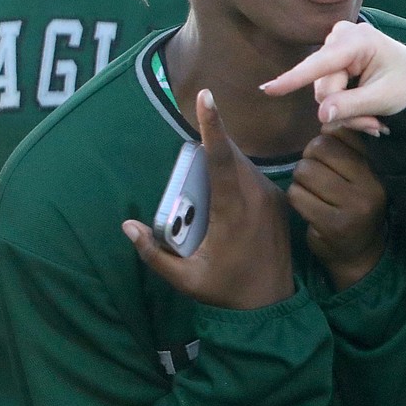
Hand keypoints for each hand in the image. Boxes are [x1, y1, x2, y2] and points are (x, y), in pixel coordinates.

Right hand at [122, 89, 295, 309]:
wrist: (272, 308)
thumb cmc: (225, 291)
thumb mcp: (183, 279)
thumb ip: (153, 253)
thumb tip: (128, 226)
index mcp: (233, 211)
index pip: (221, 159)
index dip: (212, 126)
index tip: (205, 96)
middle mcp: (257, 198)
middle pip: (231, 154)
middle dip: (212, 138)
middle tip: (196, 130)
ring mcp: (271, 200)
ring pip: (244, 163)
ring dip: (223, 156)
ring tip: (205, 167)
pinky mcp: (278, 204)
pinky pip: (253, 175)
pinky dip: (235, 171)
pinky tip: (222, 187)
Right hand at [262, 20, 405, 135]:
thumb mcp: (385, 98)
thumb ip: (351, 106)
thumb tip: (321, 114)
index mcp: (358, 41)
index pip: (320, 65)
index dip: (294, 79)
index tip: (268, 90)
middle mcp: (340, 36)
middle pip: (323, 85)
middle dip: (342, 110)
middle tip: (372, 125)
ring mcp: (334, 44)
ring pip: (323, 91)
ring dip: (344, 112)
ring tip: (372, 120)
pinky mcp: (331, 56)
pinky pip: (326, 87)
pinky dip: (342, 104)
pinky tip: (363, 111)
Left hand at [289, 129, 387, 291]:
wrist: (359, 253)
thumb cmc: (350, 205)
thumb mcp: (356, 174)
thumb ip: (345, 146)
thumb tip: (328, 119)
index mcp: (376, 169)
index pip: (340, 134)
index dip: (324, 140)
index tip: (326, 156)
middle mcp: (370, 186)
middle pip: (318, 149)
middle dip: (308, 160)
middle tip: (316, 178)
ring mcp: (354, 207)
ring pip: (304, 171)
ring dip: (300, 181)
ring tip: (314, 194)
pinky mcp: (334, 224)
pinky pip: (297, 195)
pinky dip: (296, 199)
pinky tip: (310, 208)